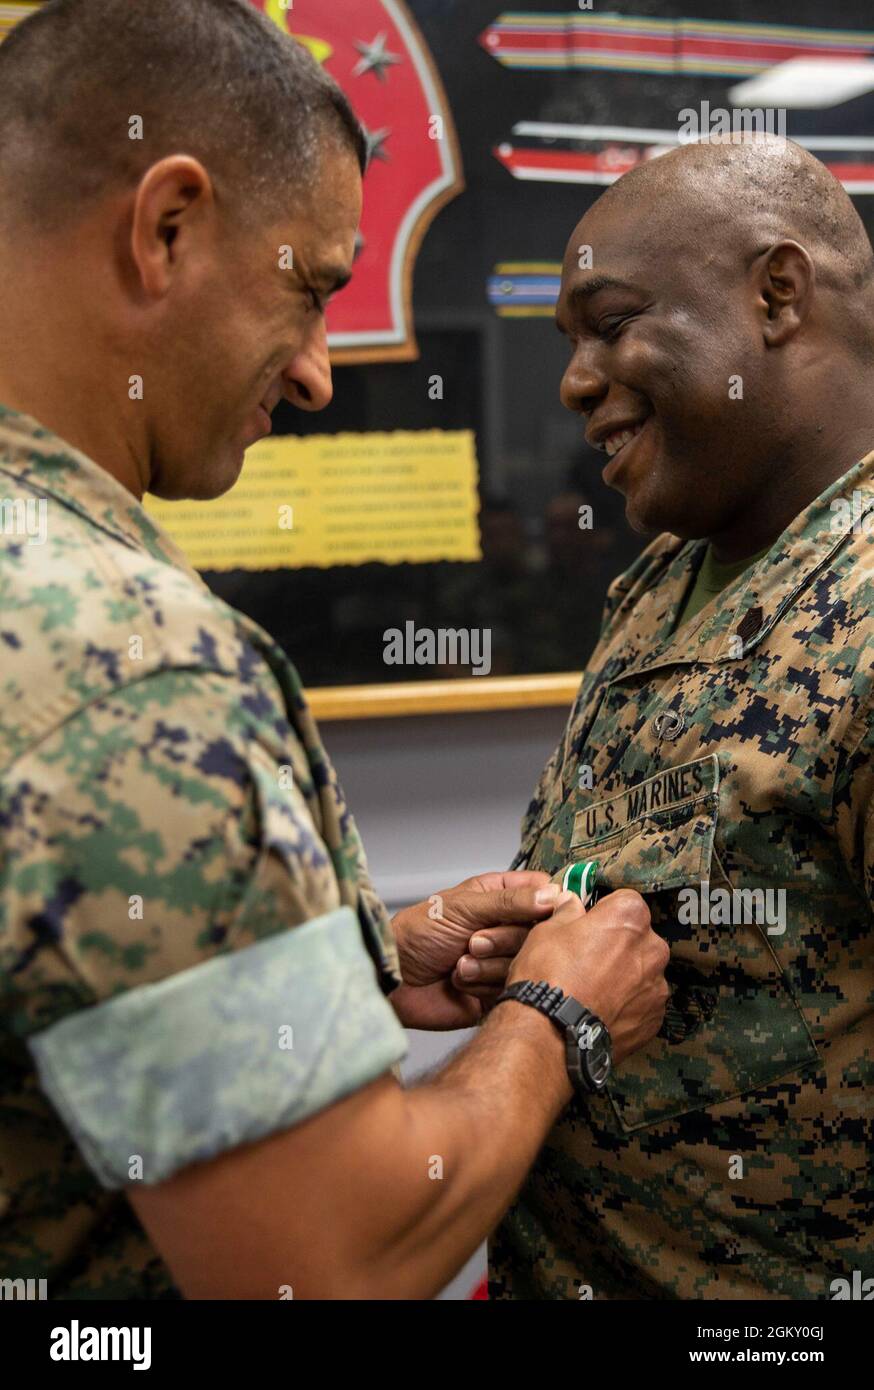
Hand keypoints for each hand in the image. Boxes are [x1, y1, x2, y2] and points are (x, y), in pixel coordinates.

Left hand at [390, 871, 560, 1029]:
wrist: (394, 981)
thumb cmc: (417, 934)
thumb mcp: (462, 907)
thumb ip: (509, 902)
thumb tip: (553, 896)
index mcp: (498, 896)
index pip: (542, 892)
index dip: (547, 903)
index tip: (541, 912)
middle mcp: (505, 926)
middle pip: (539, 931)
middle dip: (503, 938)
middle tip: (473, 940)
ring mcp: (503, 959)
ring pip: (527, 961)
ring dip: (489, 963)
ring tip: (460, 962)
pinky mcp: (499, 990)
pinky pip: (512, 987)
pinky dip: (484, 984)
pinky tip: (460, 981)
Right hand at [508, 889, 669, 1063]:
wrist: (549, 1035)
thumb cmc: (548, 977)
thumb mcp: (547, 931)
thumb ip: (568, 913)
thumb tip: (570, 903)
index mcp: (630, 918)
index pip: (626, 902)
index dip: (604, 912)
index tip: (589, 924)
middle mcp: (652, 949)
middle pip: (638, 938)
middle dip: (618, 945)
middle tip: (587, 960)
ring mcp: (656, 988)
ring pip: (642, 973)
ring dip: (625, 977)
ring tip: (592, 990)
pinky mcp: (653, 1020)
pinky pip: (642, 1004)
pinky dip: (627, 1005)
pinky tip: (600, 1010)